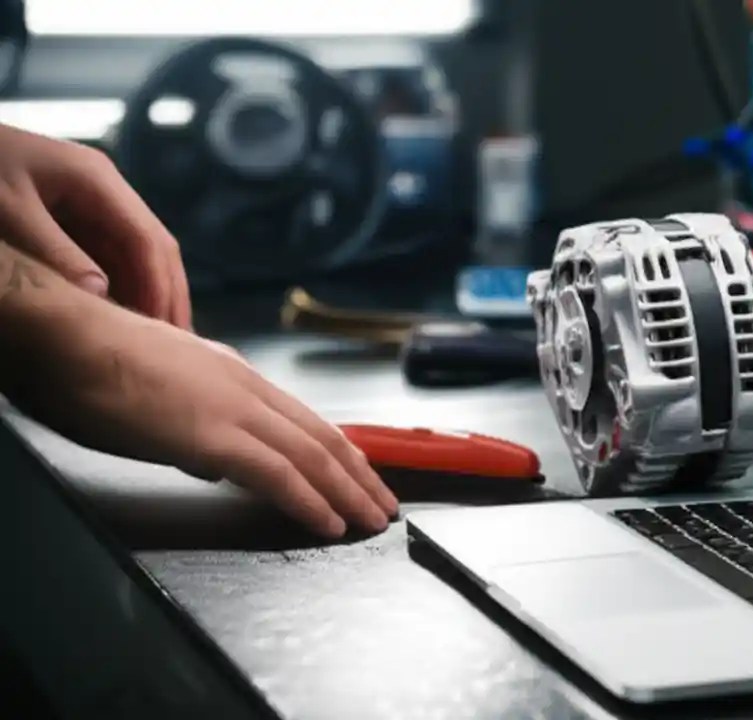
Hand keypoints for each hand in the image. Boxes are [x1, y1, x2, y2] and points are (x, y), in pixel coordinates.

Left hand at [0, 123, 189, 327]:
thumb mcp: (7, 210)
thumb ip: (52, 250)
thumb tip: (100, 295)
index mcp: (96, 179)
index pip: (147, 239)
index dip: (161, 285)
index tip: (165, 330)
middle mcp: (104, 190)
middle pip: (154, 247)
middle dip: (168, 293)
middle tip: (177, 343)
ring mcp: (91, 203)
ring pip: (136, 255)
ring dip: (149, 294)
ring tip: (157, 339)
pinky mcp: (73, 218)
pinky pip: (109, 256)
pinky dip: (123, 288)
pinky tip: (124, 317)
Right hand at [7, 280, 396, 538]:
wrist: (63, 337)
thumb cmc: (92, 360)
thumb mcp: (160, 391)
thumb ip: (192, 422)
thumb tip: (208, 458)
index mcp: (232, 374)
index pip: (302, 418)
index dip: (339, 451)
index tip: (361, 474)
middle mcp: (245, 387)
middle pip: (321, 437)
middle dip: (359, 476)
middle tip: (383, 506)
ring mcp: (233, 409)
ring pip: (311, 457)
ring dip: (348, 494)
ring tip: (370, 521)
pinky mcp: (213, 435)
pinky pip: (277, 475)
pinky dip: (309, 502)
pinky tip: (329, 523)